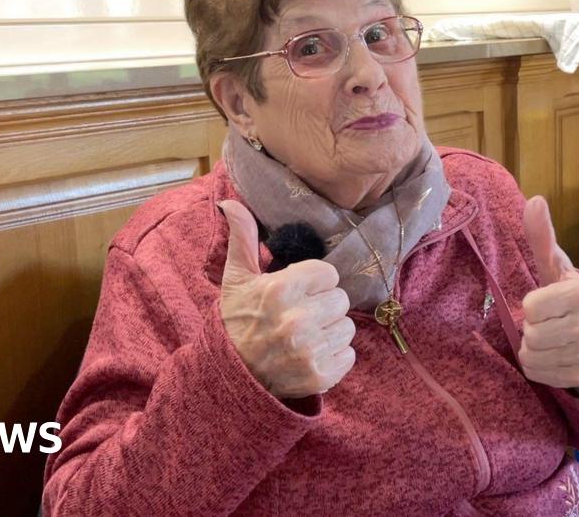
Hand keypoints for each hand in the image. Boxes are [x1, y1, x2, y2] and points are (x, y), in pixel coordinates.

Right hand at [218, 200, 355, 398]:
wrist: (230, 376)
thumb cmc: (236, 321)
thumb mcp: (237, 278)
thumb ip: (243, 238)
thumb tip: (230, 202)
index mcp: (280, 290)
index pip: (328, 274)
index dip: (315, 282)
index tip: (298, 292)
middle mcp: (297, 320)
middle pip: (340, 300)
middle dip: (323, 306)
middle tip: (301, 316)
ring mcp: (309, 350)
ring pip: (347, 328)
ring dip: (330, 332)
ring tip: (306, 336)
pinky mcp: (320, 376)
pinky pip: (348, 356)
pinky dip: (334, 357)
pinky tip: (311, 355)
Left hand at [517, 196, 578, 388]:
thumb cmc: (564, 293)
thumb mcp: (553, 265)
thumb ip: (541, 236)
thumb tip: (535, 201)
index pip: (532, 306)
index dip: (532, 304)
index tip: (545, 301)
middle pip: (531, 334)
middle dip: (531, 327)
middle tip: (546, 321)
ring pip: (532, 356)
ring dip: (531, 348)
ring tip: (547, 336)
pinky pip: (539, 374)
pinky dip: (538, 366)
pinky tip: (552, 353)